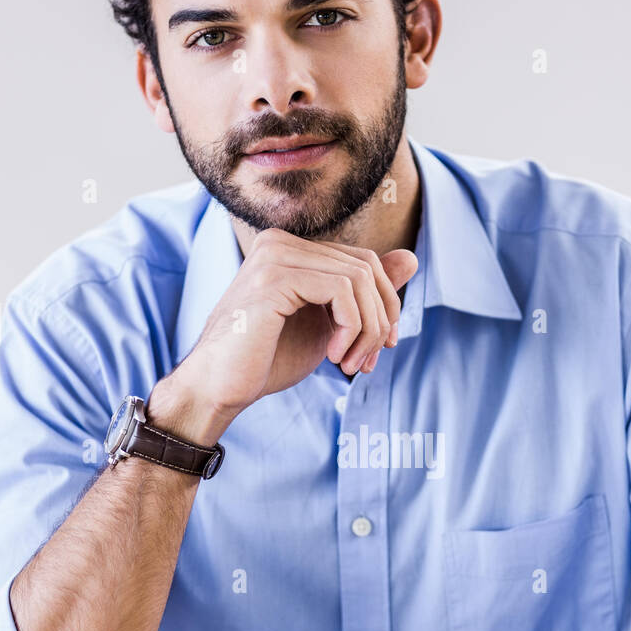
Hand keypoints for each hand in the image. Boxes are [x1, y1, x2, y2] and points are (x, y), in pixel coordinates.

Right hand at [173, 226, 417, 427]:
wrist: (218, 389)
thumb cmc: (266, 361)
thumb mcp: (328, 325)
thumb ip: (364, 292)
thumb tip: (412, 258)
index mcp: (290, 249)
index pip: (362, 262)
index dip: (384, 306)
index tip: (381, 348)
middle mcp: (280, 242)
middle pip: (365, 267)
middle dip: (381, 319)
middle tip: (369, 361)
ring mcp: (275, 256)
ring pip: (358, 279)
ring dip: (367, 330)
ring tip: (349, 365)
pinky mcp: (274, 277)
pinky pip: (342, 291)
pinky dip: (352, 329)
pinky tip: (334, 356)